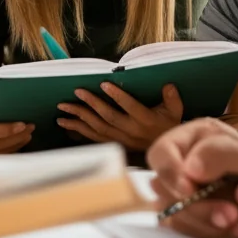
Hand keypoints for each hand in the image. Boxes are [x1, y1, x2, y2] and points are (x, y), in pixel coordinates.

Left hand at [56, 82, 183, 151]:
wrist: (168, 153)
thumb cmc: (169, 127)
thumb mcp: (175, 112)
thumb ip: (172, 99)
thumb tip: (168, 86)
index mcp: (145, 121)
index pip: (130, 107)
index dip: (117, 96)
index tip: (104, 84)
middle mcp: (131, 131)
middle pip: (108, 117)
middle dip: (91, 104)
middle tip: (77, 92)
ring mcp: (120, 139)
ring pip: (97, 128)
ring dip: (79, 118)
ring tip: (62, 109)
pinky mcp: (114, 144)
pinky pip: (94, 138)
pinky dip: (79, 131)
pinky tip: (66, 124)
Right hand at [147, 118, 237, 237]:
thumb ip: (225, 154)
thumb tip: (190, 168)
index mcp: (196, 137)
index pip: (162, 153)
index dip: (171, 174)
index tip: (190, 192)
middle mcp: (183, 162)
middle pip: (161, 187)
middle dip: (194, 207)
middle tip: (228, 217)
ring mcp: (181, 193)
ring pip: (170, 212)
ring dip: (204, 223)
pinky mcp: (186, 218)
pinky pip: (181, 232)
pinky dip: (207, 235)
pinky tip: (232, 231)